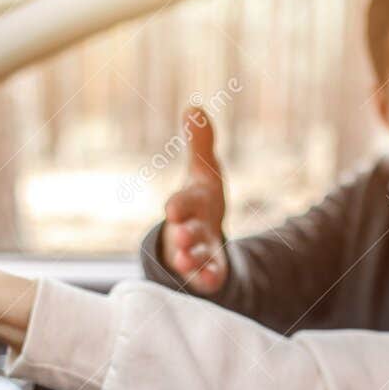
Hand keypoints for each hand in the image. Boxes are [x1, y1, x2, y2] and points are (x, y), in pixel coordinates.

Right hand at [157, 108, 229, 293]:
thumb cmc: (201, 201)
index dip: (179, 205)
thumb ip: (200, 143)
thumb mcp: (204, 172)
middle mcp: (187, 229)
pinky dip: (208, 280)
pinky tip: (214, 282)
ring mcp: (195, 253)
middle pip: (182, 232)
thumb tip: (194, 108)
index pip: (181, 204)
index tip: (174, 208)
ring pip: (190, 258)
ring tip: (188, 260)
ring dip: (189, 259)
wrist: (201, 237)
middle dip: (182, 233)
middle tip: (183, 234)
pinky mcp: (205, 272)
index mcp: (188, 205)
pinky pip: (205, 278)